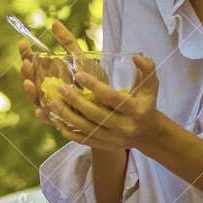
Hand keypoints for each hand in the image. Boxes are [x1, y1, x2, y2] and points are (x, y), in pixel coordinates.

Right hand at [18, 20, 92, 129]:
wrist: (110, 104)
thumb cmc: (92, 81)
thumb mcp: (80, 59)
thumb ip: (67, 42)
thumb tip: (54, 22)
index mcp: (48, 75)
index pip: (32, 64)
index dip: (25, 54)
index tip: (23, 43)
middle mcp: (47, 90)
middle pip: (31, 81)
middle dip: (26, 73)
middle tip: (26, 63)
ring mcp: (52, 105)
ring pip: (36, 99)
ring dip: (31, 92)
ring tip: (29, 83)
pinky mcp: (61, 120)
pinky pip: (50, 119)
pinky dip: (44, 116)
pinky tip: (40, 111)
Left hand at [47, 51, 162, 150]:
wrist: (148, 134)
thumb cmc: (147, 104)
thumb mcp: (150, 86)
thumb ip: (147, 69)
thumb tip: (135, 56)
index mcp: (136, 110)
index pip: (112, 98)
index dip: (95, 86)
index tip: (79, 75)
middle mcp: (124, 126)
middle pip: (95, 114)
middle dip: (75, 100)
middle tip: (60, 87)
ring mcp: (113, 138)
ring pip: (86, 128)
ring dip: (67, 116)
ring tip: (53, 102)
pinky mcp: (104, 145)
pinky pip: (83, 139)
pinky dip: (68, 131)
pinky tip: (56, 120)